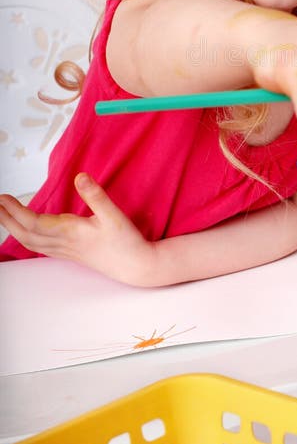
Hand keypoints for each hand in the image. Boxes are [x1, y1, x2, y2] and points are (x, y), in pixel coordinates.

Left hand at [0, 174, 155, 285]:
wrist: (136, 267)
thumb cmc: (127, 242)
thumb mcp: (114, 215)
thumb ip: (96, 195)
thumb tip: (79, 177)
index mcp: (72, 232)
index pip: (35, 222)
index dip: (16, 211)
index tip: (3, 197)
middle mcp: (65, 243)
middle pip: (26, 234)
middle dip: (7, 220)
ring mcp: (67, 251)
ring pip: (32, 242)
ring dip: (15, 229)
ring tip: (4, 216)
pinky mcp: (72, 254)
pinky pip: (42, 247)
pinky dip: (28, 239)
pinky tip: (28, 234)